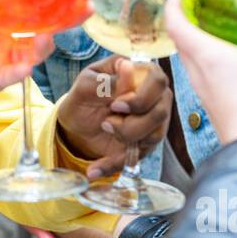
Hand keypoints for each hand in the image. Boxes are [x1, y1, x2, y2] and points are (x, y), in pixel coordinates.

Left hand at [56, 54, 171, 177]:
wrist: (76, 123)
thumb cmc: (84, 96)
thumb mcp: (86, 85)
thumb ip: (107, 80)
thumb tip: (128, 69)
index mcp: (141, 73)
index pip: (158, 81)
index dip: (141, 97)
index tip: (116, 105)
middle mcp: (154, 96)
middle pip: (160, 112)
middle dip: (132, 122)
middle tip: (107, 121)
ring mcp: (153, 120)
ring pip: (155, 135)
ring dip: (125, 137)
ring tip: (105, 127)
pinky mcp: (145, 142)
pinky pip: (139, 156)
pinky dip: (115, 163)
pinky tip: (95, 168)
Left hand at [163, 0, 236, 151]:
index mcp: (206, 55)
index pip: (175, 24)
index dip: (173, 5)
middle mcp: (197, 71)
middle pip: (180, 40)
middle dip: (185, 20)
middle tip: (200, 5)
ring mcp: (203, 89)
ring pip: (189, 59)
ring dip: (195, 42)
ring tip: (214, 28)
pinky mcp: (212, 102)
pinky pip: (201, 74)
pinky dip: (206, 61)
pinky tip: (231, 60)